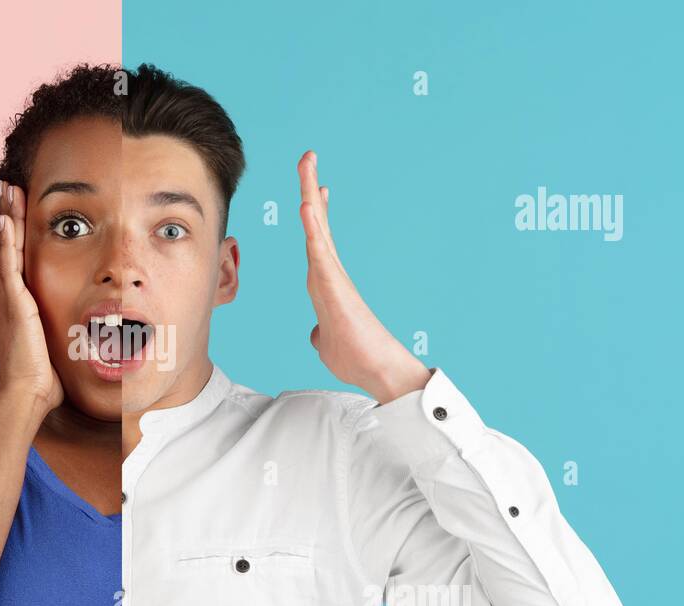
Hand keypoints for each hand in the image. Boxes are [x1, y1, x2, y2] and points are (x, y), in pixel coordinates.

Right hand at [0, 180, 63, 416]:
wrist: (28, 396)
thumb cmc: (44, 383)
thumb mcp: (57, 350)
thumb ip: (64, 336)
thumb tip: (89, 338)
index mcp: (17, 309)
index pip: (17, 264)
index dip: (16, 239)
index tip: (17, 216)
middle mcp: (7, 300)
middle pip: (8, 249)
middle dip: (9, 219)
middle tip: (8, 191)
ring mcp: (7, 300)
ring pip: (6, 249)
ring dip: (7, 218)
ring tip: (6, 191)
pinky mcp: (12, 303)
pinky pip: (8, 263)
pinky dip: (6, 240)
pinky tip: (6, 218)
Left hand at [297, 150, 429, 403]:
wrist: (377, 371)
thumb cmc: (356, 357)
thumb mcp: (326, 342)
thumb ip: (320, 331)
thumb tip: (316, 332)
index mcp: (325, 282)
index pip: (316, 241)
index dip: (314, 215)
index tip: (313, 191)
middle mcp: (329, 272)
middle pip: (316, 223)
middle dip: (310, 188)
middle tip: (308, 156)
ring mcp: (332, 275)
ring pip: (317, 227)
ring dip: (309, 194)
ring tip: (306, 163)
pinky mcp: (335, 285)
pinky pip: (320, 250)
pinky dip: (313, 227)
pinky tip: (306, 204)